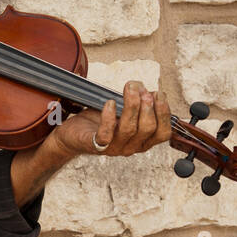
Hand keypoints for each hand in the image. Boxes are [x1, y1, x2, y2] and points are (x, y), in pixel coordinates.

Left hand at [52, 81, 170, 158]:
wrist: (72, 134)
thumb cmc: (100, 120)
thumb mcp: (124, 111)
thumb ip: (138, 102)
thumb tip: (145, 90)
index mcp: (142, 141)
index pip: (163, 134)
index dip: (164, 113)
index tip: (158, 93)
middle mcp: (130, 147)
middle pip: (148, 129)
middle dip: (147, 106)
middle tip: (141, 89)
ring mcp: (113, 148)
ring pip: (129, 129)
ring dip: (131, 105)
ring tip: (129, 88)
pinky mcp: (95, 145)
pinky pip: (106, 134)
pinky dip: (109, 117)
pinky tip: (110, 103)